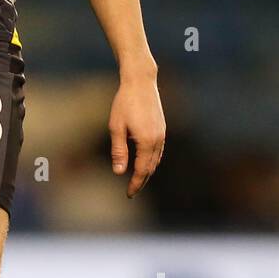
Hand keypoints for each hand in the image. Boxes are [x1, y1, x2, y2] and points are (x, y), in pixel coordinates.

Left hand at [109, 72, 164, 197]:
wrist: (141, 82)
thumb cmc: (124, 103)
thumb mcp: (116, 127)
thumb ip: (118, 151)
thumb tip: (119, 172)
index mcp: (146, 141)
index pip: (141, 170)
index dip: (135, 184)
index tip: (129, 194)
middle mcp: (157, 140)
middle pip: (151, 168)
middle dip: (142, 180)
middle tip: (132, 191)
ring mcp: (162, 134)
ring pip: (156, 160)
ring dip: (147, 171)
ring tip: (137, 180)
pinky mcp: (162, 128)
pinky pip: (158, 150)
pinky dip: (152, 160)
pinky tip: (144, 162)